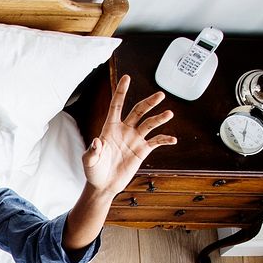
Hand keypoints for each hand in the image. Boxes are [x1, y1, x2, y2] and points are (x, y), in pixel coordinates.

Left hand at [82, 77, 176, 195]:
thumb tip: (96, 141)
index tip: (127, 78)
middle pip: (138, 111)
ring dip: (159, 119)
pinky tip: (173, 139)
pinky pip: (155, 142)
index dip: (121, 92)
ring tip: (169, 114)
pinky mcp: (141, 150)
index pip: (116, 105)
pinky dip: (164, 139)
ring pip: (149, 124)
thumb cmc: (93, 171)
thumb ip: (92, 151)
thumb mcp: (89, 161)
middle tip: (159, 95)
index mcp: (110, 128)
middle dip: (149, 102)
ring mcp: (134, 139)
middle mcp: (124, 130)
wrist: (103, 185)